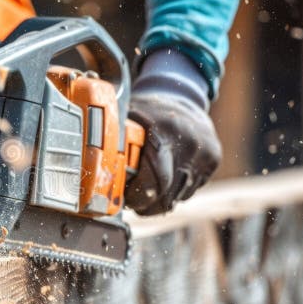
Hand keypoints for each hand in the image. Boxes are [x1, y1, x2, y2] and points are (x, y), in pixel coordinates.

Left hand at [124, 50, 221, 215]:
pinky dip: (175, 191)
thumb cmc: (147, 112)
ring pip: (178, 196)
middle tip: (134, 202)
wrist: (182, 98)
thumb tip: (89, 160)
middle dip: (147, 205)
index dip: (139, 197)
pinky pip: (190, 191)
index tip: (127, 200)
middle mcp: (187, 142)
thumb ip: (112, 138)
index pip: (155, 179)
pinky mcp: (213, 160)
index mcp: (162, 131)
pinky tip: (165, 178)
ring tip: (147, 188)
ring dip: (160, 199)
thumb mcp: (127, 118)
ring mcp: (204, 152)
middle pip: (167, 194)